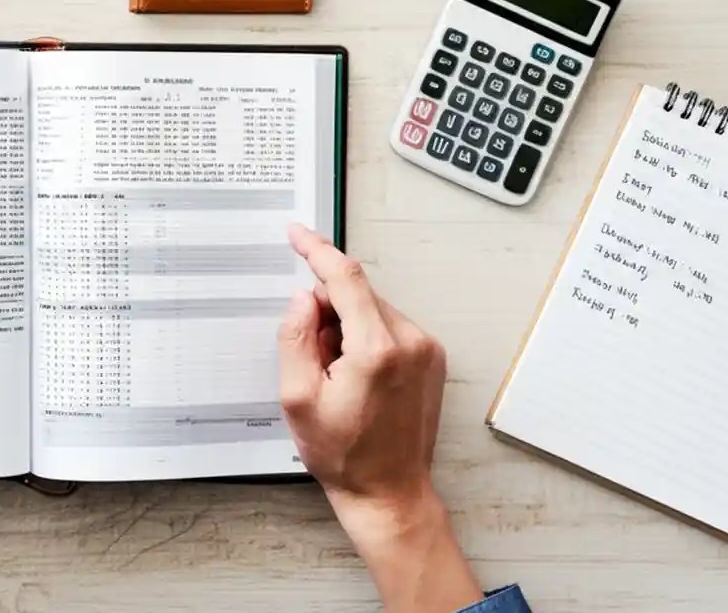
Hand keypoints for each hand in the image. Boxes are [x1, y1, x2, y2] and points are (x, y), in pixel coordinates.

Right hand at [278, 223, 480, 611]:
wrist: (389, 492)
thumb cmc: (345, 455)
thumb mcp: (298, 399)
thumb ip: (295, 338)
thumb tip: (305, 299)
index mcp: (376, 350)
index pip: (345, 279)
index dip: (316, 251)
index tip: (298, 235)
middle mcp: (410, 342)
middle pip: (357, 296)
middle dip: (326, 313)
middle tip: (314, 361)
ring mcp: (427, 349)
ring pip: (372, 311)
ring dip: (346, 329)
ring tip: (338, 379)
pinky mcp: (432, 358)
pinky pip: (389, 328)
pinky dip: (366, 340)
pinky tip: (357, 378)